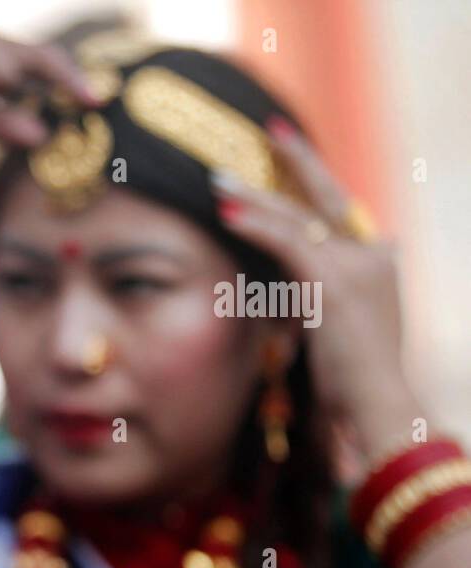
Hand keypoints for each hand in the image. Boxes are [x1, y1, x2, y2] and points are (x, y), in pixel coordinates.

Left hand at [211, 118, 419, 459]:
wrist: (381, 405)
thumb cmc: (356, 383)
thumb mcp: (337, 330)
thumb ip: (317, 299)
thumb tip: (287, 288)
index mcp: (380, 262)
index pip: (340, 210)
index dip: (312, 178)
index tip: (287, 148)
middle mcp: (374, 254)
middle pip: (327, 195)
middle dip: (296, 160)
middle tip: (270, 129)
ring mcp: (357, 266)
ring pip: (299, 216)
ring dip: (255, 196)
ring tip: (218, 180)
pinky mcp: (334, 284)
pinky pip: (288, 242)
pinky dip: (256, 225)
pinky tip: (227, 214)